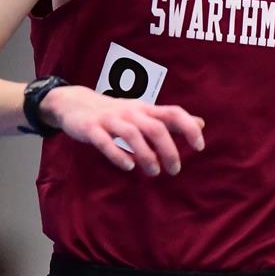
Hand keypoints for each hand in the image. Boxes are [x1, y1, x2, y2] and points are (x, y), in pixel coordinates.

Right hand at [45, 86, 204, 176]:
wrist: (74, 103)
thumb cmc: (116, 113)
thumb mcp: (143, 113)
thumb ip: (169, 120)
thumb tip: (200, 123)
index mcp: (145, 109)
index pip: (173, 113)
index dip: (189, 128)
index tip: (199, 147)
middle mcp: (130, 112)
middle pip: (155, 128)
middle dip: (169, 150)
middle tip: (175, 170)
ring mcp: (110, 119)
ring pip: (132, 134)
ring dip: (146, 155)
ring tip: (154, 172)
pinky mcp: (91, 129)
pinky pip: (105, 141)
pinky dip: (118, 154)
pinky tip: (128, 166)